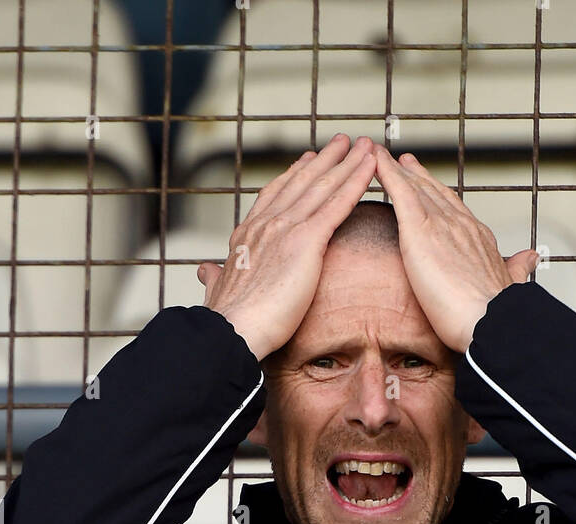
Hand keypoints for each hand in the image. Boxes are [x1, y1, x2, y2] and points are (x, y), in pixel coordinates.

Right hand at [196, 134, 377, 360]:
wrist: (232, 330)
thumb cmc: (229, 321)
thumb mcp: (218, 290)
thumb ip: (216, 277)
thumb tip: (206, 271)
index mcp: (248, 235)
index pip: (274, 197)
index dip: (293, 177)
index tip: (307, 162)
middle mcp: (267, 223)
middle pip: (302, 183)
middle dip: (325, 160)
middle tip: (342, 142)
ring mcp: (286, 228)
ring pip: (323, 187)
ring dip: (347, 163)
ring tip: (365, 145)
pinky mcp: (306, 241)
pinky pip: (337, 205)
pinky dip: (356, 182)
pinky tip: (370, 167)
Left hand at [372, 145, 538, 351]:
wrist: (491, 319)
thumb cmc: (495, 314)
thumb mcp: (510, 284)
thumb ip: (517, 267)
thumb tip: (532, 258)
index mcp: (479, 239)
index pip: (456, 211)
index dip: (441, 197)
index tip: (432, 186)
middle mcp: (461, 225)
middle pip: (435, 193)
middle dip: (419, 176)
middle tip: (405, 161)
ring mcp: (441, 225)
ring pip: (415, 188)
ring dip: (397, 170)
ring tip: (379, 156)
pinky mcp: (420, 231)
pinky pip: (400, 193)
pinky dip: (387, 174)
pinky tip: (376, 161)